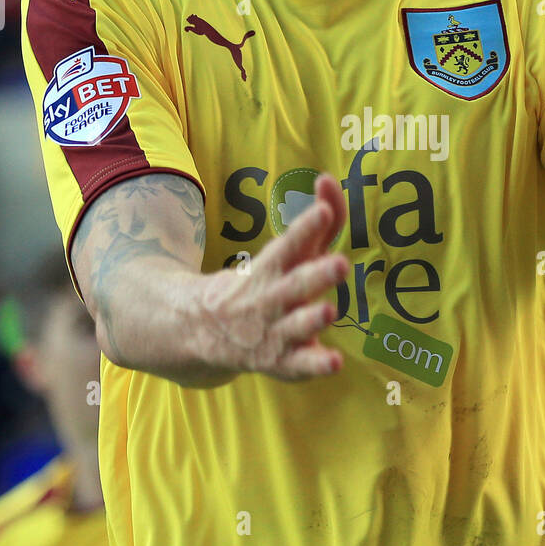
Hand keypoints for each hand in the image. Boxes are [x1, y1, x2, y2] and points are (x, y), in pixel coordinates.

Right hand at [195, 173, 349, 380]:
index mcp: (273, 266)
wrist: (203, 327)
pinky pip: (297, 366)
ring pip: (295, 325)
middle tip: (341, 264)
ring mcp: (275, 330)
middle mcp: (273, 297)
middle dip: (317, 274)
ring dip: (311, 319)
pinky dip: (314, 366)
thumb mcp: (285, 252)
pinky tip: (334, 362)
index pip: (291, 243)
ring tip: (329, 310)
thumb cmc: (263, 282)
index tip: (322, 210)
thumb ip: (317, 222)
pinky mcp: (281, 360)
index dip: (306, 227)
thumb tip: (328, 179)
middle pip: (296, 284)